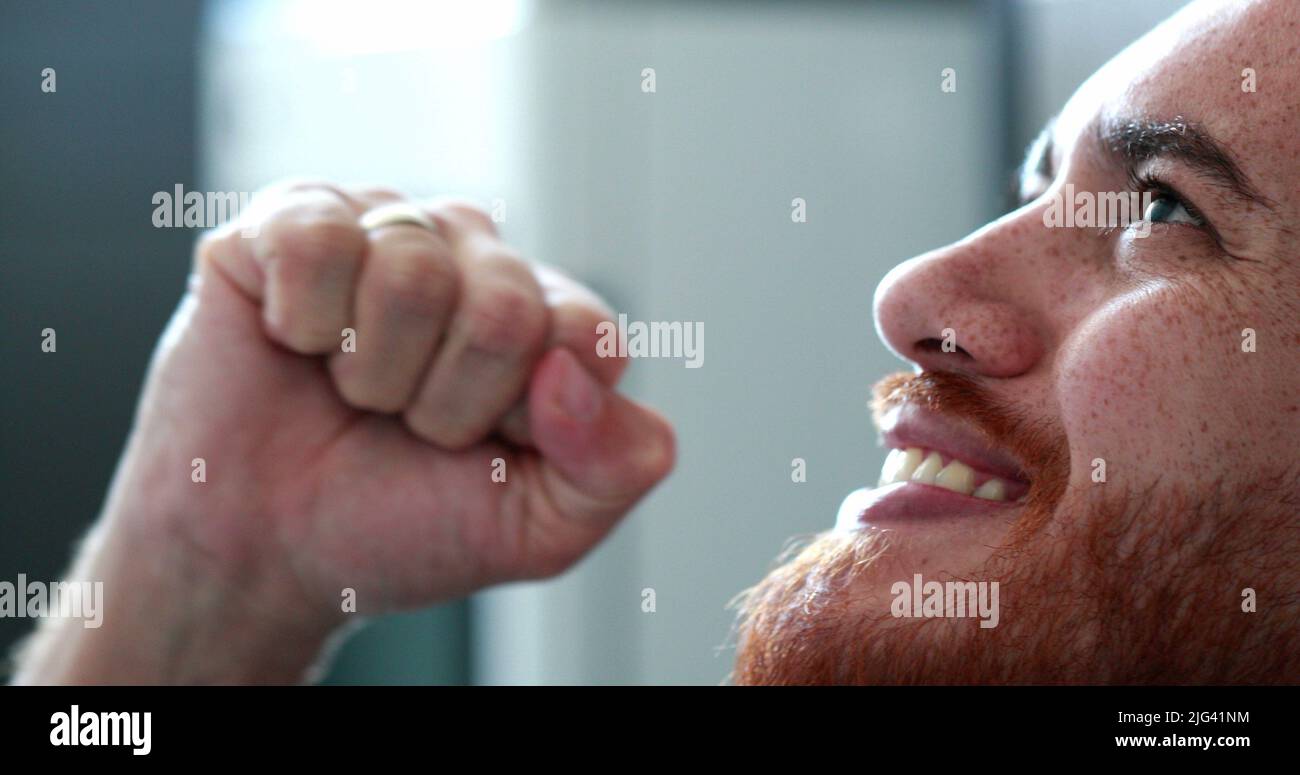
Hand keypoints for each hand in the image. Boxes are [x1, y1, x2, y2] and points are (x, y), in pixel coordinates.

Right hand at [16, 181, 673, 682]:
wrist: (261, 551)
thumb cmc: (397, 526)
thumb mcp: (541, 529)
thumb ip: (618, 464)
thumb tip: (576, 371)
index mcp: (548, 319)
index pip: (587, 335)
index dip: (525, 416)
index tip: (480, 447)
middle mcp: (478, 257)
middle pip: (504, 307)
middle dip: (445, 403)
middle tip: (403, 424)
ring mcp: (389, 229)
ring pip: (412, 274)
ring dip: (372, 371)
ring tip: (349, 388)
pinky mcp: (294, 217)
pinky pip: (319, 241)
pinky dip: (299, 321)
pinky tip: (293, 340)